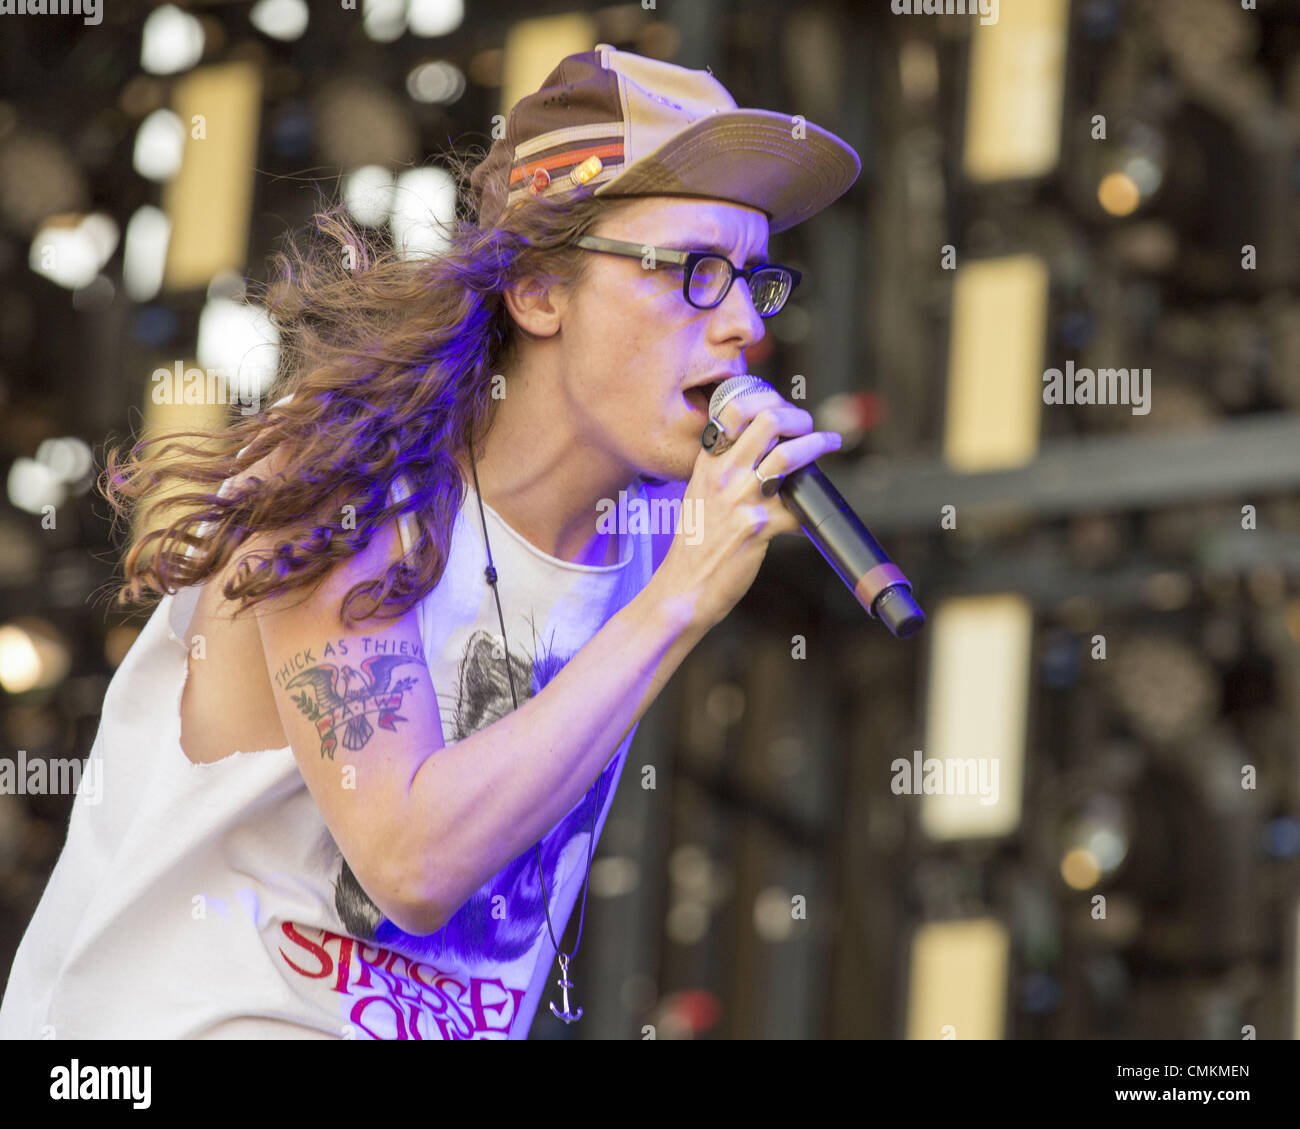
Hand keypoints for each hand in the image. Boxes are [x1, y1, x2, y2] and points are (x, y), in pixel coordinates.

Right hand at [650, 383, 842, 632]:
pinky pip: (799, 509)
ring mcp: (741, 499)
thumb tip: (762, 457)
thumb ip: (724, 474)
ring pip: (789, 455)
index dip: (767, 399)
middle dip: (799, 417)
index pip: (734, 409)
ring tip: (828, 443)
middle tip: (808, 426)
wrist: (682, 589)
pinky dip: (812, 511)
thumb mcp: (699, 497)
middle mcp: (723, 475)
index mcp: (707, 464)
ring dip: (817, 444)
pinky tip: (814, 514)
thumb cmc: (693, 547)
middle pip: (769, 419)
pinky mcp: (759, 528)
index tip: (782, 407)